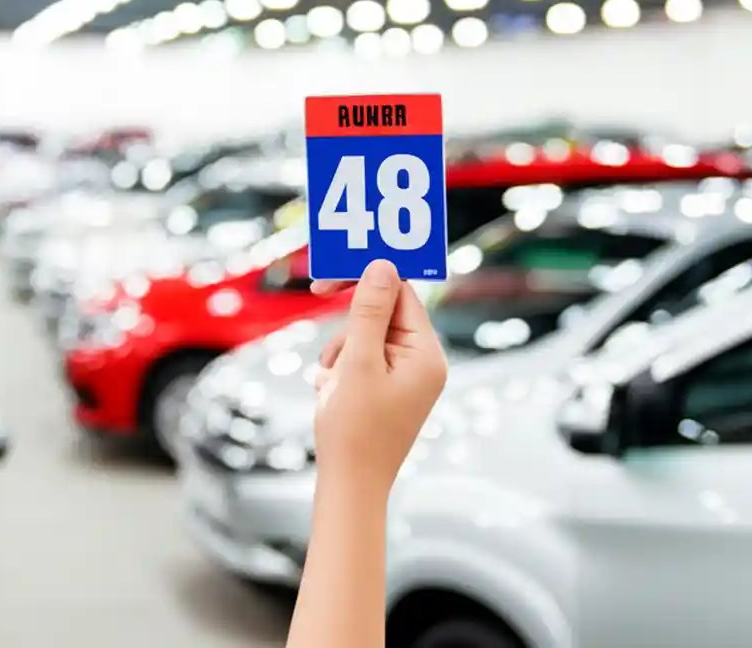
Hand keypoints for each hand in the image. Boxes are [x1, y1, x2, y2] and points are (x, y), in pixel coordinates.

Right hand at [309, 260, 446, 490]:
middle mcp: (423, 362)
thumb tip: (382, 264)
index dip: (363, 282)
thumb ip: (369, 311)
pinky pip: (363, 359)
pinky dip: (341, 370)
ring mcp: (406, 377)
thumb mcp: (358, 363)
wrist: (350, 486)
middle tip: (332, 363)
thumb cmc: (355, 430)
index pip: (400, 294)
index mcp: (427, 354)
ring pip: (366, 337)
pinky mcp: (389, 389)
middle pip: (381, 314)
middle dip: (348, 333)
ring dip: (340, 353)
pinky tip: (331, 394)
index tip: (324, 284)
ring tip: (331, 387)